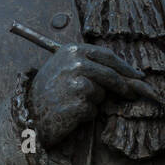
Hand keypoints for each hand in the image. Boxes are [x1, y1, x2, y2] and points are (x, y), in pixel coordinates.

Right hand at [28, 44, 157, 148]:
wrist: (28, 112)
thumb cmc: (47, 91)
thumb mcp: (63, 67)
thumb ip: (88, 64)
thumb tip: (125, 74)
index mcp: (73, 50)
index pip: (107, 56)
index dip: (124, 67)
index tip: (136, 75)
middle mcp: (76, 63)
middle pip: (111, 75)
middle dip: (124, 86)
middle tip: (132, 94)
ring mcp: (78, 83)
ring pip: (101, 94)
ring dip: (93, 102)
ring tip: (71, 102)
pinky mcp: (79, 103)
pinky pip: (93, 110)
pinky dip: (85, 114)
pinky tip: (68, 112)